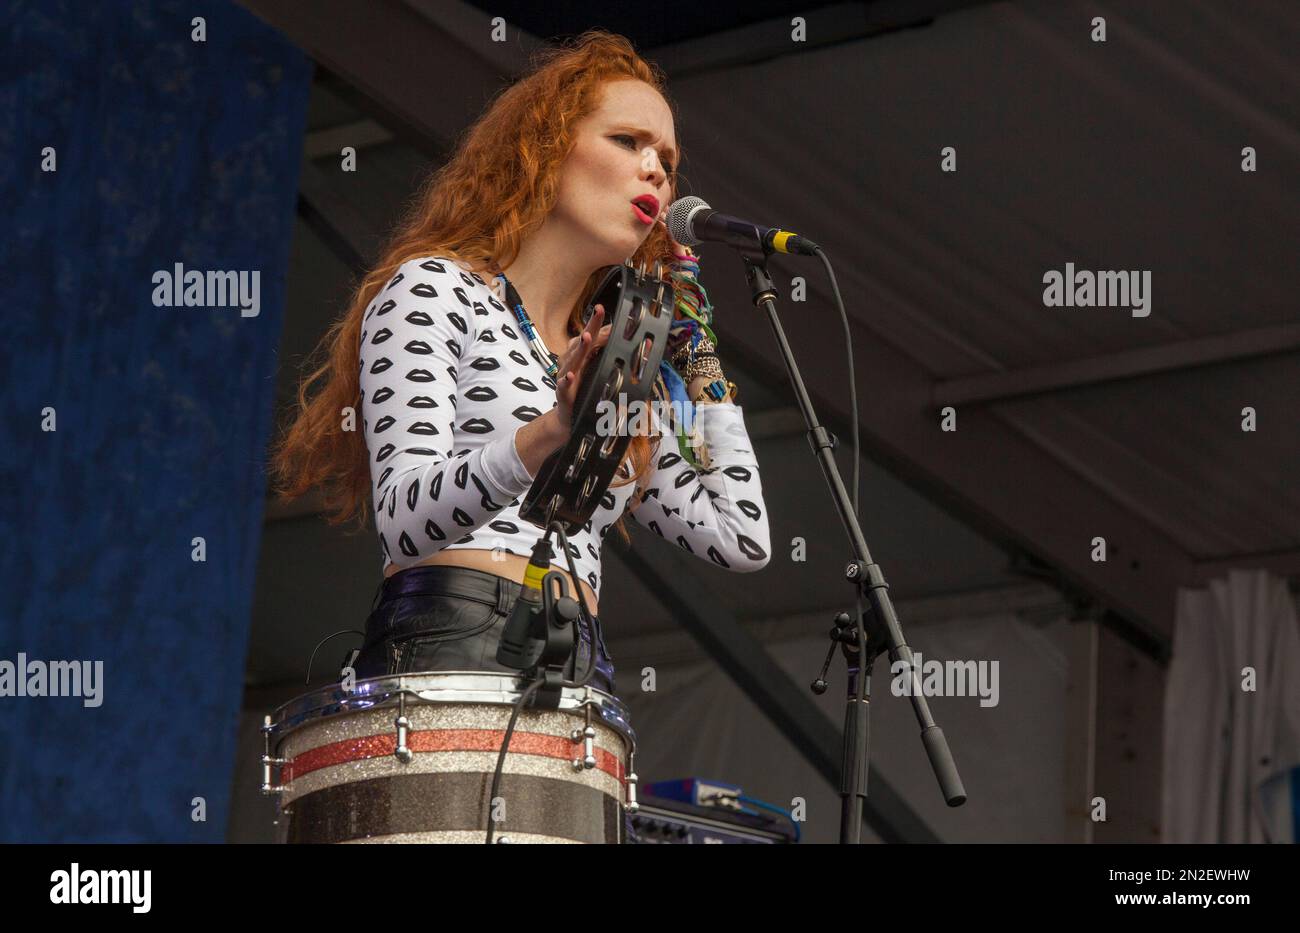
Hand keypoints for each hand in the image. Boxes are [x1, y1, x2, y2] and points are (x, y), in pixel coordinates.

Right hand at [553, 303, 611, 428]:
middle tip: (598, 311)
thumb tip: (642, 345)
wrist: (569, 417)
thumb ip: (615, 357)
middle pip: (582, 341)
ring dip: (580, 348)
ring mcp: (566, 375)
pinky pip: (563, 385)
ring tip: (587, 338)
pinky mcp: (563, 393)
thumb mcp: (600, 370)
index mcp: (582, 354)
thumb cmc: (585, 389)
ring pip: (572, 359)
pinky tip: (570, 376)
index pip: (592, 334)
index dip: (599, 322)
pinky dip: (566, 380)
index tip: (605, 310)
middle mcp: (572, 360)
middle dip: (591, 326)